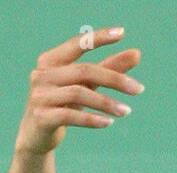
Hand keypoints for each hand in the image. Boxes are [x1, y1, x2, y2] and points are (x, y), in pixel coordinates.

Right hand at [16, 27, 143, 154]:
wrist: (37, 135)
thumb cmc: (64, 104)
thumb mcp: (87, 85)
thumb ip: (109, 68)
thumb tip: (137, 53)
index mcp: (51, 61)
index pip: (77, 44)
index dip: (98, 38)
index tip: (122, 33)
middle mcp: (42, 74)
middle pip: (84, 71)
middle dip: (114, 79)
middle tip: (139, 89)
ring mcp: (40, 95)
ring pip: (79, 93)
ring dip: (107, 103)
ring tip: (127, 111)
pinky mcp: (42, 117)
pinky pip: (70, 116)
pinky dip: (92, 119)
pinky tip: (109, 123)